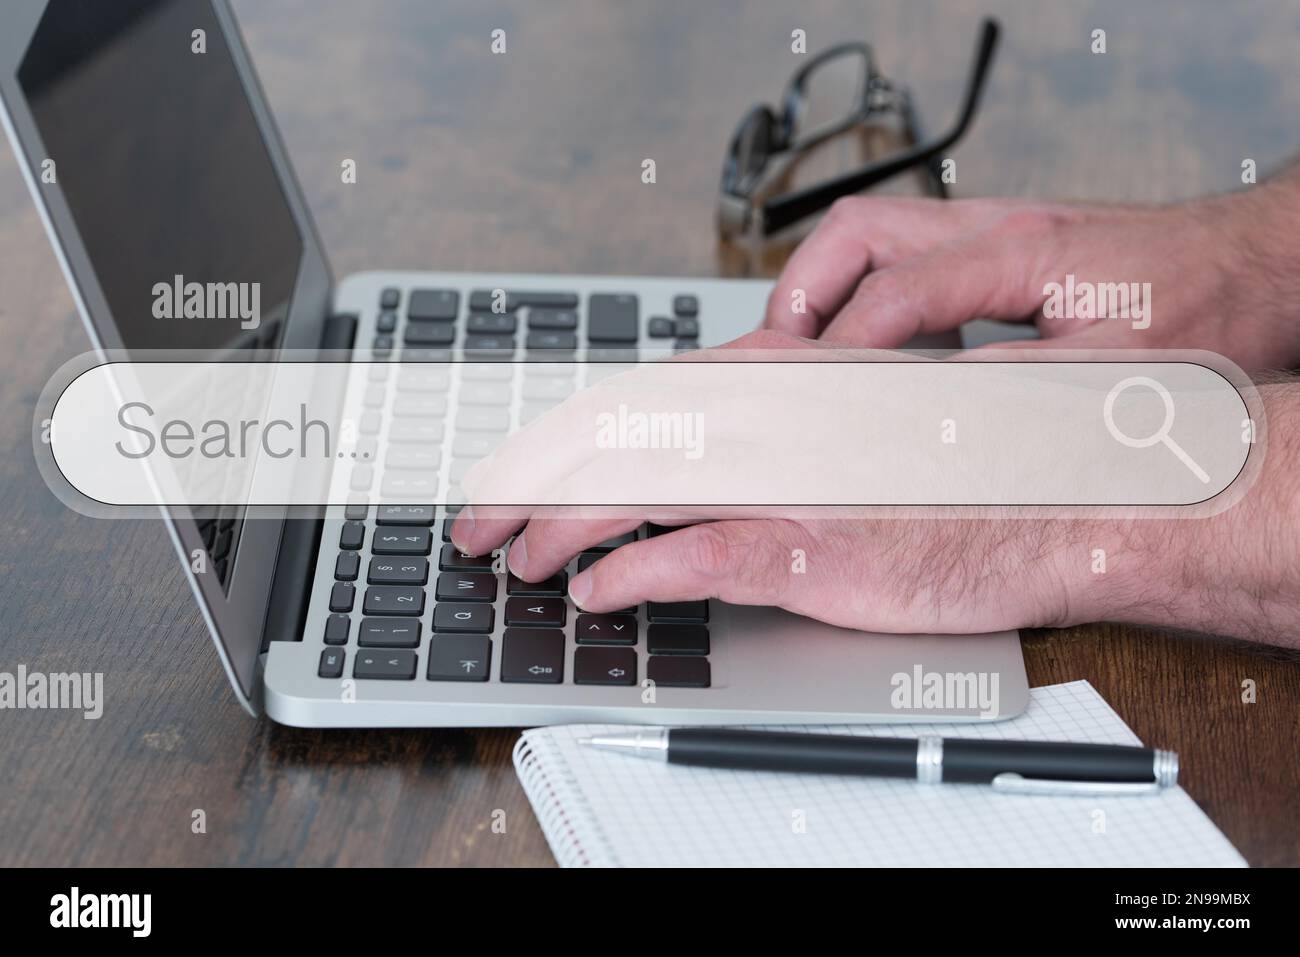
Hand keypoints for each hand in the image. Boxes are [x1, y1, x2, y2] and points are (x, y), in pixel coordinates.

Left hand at [451, 340, 1299, 645]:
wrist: (1052, 490)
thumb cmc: (955, 460)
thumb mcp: (845, 423)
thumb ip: (768, 428)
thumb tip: (693, 460)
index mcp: (769, 374)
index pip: (627, 399)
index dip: (553, 440)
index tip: (513, 473)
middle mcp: (761, 413)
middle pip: (605, 443)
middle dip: (523, 487)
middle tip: (477, 527)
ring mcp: (779, 477)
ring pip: (625, 495)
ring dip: (554, 532)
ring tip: (519, 564)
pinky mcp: (804, 545)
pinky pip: (685, 559)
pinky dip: (625, 576)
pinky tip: (596, 594)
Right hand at [763, 174, 1299, 373]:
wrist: (1254, 267)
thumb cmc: (1204, 306)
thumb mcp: (1112, 371)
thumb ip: (1015, 390)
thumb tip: (929, 422)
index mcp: (1018, 250)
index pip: (892, 290)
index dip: (841, 349)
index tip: (810, 399)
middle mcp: (995, 225)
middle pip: (855, 232)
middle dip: (802, 295)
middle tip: (777, 360)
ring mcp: (993, 229)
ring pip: (870, 236)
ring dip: (827, 291)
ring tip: (807, 357)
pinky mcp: (998, 247)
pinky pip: (904, 260)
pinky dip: (868, 299)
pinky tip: (874, 351)